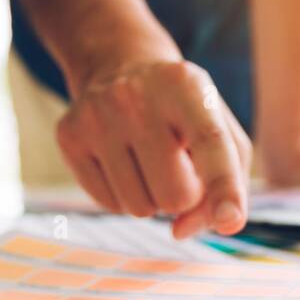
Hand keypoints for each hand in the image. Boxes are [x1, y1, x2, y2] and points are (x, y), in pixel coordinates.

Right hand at [56, 59, 251, 237]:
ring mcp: (97, 115)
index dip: (224, 186)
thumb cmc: (185, 112)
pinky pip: (109, 205)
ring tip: (148, 157)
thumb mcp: (222, 131)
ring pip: (141, 208)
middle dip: (185, 196)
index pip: (211, 143)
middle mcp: (137, 96)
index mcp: (188, 86)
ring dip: (153, 197)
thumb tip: (180, 231)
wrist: (120, 68)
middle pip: (176, 196)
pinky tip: (124, 160)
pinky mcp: (69, 136)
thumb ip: (226, 185)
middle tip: (177, 163)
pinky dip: (124, 195)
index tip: (230, 220)